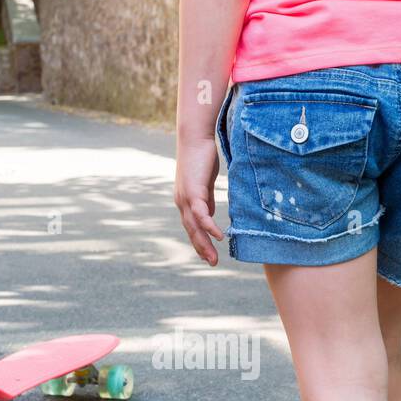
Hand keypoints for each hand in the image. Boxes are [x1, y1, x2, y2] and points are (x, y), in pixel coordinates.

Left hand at [175, 137, 224, 265]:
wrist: (195, 137)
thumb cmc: (202, 157)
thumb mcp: (205, 183)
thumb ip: (207, 199)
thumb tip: (210, 214)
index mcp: (185, 201)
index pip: (192, 227)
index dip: (200, 242)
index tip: (209, 255)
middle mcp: (182, 202)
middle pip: (191, 231)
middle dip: (202, 249)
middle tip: (213, 263)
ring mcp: (185, 197)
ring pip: (194, 226)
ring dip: (204, 243)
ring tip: (214, 258)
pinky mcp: (193, 191)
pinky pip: (201, 214)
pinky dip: (209, 226)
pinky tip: (218, 236)